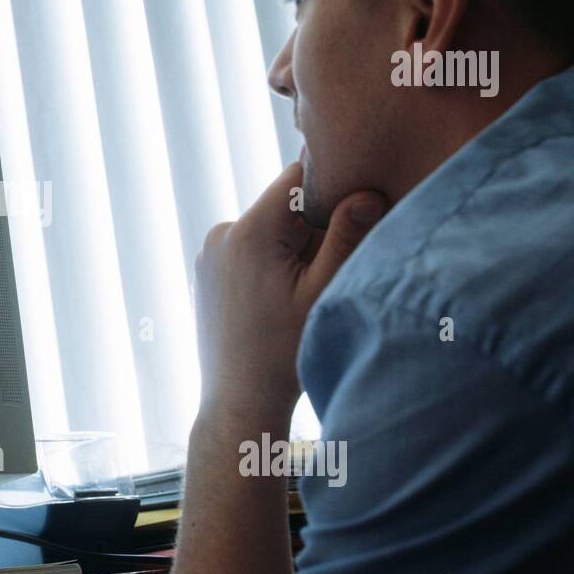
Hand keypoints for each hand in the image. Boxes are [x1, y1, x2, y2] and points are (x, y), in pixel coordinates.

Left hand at [194, 162, 387, 419]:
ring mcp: (209, 251)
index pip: (299, 176)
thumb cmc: (284, 352)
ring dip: (292, 246)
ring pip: (268, 227)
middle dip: (313, 226)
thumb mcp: (325, 291)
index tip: (355, 209)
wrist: (238, 398)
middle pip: (284, 204)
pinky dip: (270, 260)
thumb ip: (347, 236)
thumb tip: (367, 191)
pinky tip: (279, 298)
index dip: (333, 186)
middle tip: (329, 267)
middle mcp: (222, 232)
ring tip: (301, 290)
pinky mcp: (206, 269)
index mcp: (250, 230)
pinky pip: (248, 247)